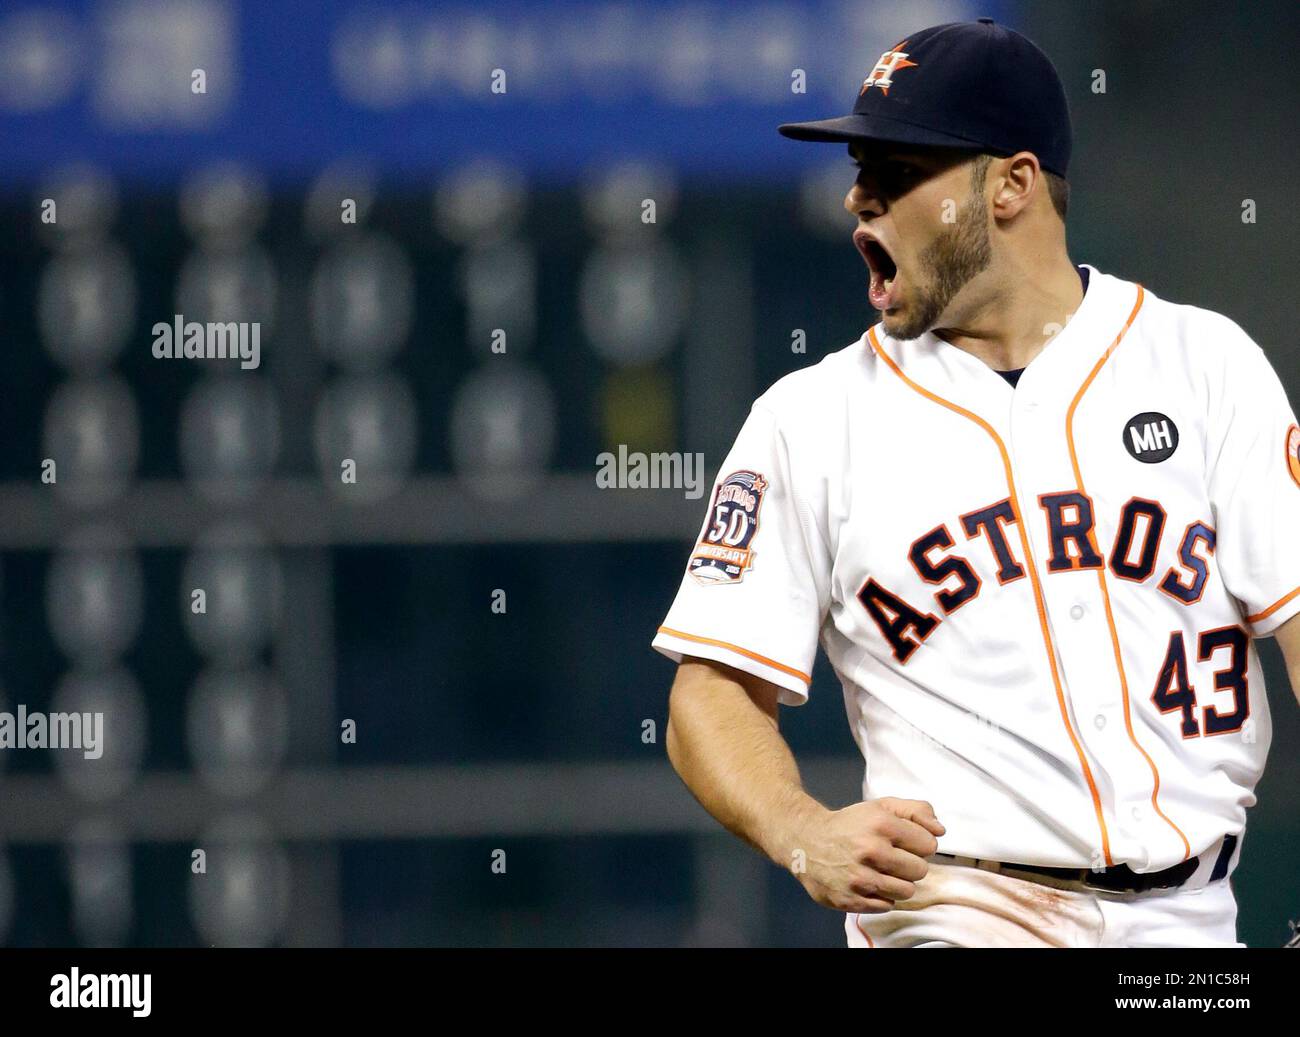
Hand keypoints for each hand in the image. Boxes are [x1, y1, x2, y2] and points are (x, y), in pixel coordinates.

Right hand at [786, 797, 944, 913]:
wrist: (806, 842)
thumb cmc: (850, 825)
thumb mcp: (881, 807)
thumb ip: (916, 810)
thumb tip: (940, 830)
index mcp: (881, 824)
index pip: (929, 845)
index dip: (919, 844)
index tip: (905, 842)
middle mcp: (870, 850)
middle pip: (920, 870)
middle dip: (910, 864)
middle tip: (893, 858)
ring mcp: (859, 878)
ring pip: (906, 891)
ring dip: (898, 883)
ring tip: (883, 872)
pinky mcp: (850, 899)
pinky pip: (887, 906)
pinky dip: (882, 897)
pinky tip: (869, 883)